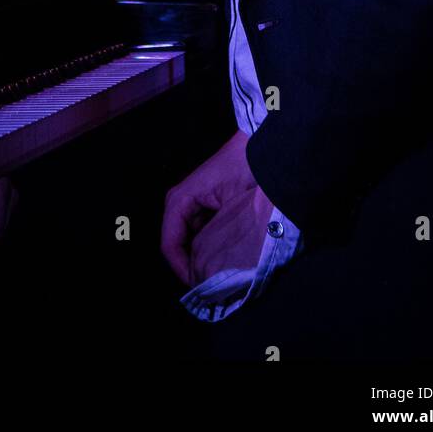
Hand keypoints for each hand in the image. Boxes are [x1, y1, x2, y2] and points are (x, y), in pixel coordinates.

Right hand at [161, 129, 273, 285]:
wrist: (263, 144)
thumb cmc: (245, 168)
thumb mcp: (230, 206)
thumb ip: (216, 238)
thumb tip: (211, 270)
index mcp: (179, 201)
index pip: (169, 246)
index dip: (184, 271)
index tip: (205, 287)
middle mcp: (180, 203)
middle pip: (178, 246)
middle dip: (194, 267)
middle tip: (216, 284)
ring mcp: (192, 203)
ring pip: (190, 242)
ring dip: (203, 259)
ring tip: (223, 274)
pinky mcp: (205, 205)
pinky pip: (201, 233)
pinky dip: (211, 247)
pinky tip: (227, 256)